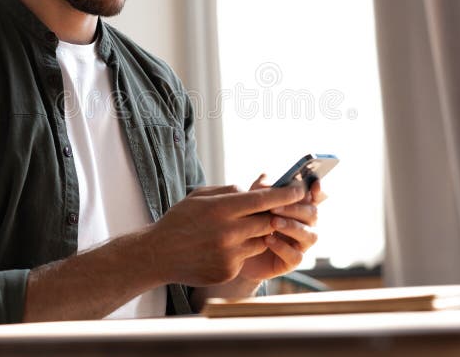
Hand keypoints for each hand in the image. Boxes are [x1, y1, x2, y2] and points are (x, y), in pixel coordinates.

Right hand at [147, 181, 305, 286]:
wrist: (159, 254)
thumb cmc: (179, 221)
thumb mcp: (200, 196)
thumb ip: (229, 191)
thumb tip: (253, 190)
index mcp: (221, 208)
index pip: (263, 199)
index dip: (285, 194)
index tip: (300, 190)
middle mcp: (228, 231)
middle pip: (267, 220)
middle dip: (273, 215)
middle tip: (273, 210)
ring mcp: (229, 254)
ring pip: (261, 240)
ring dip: (257, 234)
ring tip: (238, 230)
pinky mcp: (228, 270)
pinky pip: (246, 257)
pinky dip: (241, 251)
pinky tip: (220, 248)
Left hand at [236, 173, 325, 282]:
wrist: (238, 250)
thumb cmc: (251, 221)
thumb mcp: (254, 203)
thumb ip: (260, 189)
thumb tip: (266, 178)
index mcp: (300, 207)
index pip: (315, 197)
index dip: (318, 191)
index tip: (315, 184)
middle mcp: (305, 225)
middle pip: (313, 214)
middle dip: (294, 209)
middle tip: (274, 207)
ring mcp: (301, 244)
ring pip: (310, 235)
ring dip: (292, 227)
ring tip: (273, 222)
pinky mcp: (292, 261)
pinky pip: (295, 256)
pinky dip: (282, 247)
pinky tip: (268, 240)